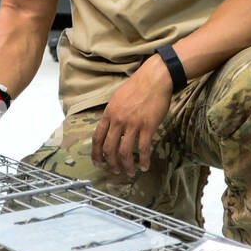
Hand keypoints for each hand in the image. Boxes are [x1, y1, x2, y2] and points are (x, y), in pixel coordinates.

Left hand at [92, 57, 172, 176]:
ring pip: (124, 151)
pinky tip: (145, 166)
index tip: (97, 162)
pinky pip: (143, 148)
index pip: (97, 137)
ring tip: (129, 172)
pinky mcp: (148, 126)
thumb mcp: (118, 99)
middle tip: (114, 171)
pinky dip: (143, 160)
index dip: (96, 153)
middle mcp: (118, 120)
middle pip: (108, 148)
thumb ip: (113, 114)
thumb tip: (111, 127)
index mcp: (109, 114)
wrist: (155, 78)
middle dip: (110, 163)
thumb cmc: (138, 86)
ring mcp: (132, 124)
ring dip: (126, 166)